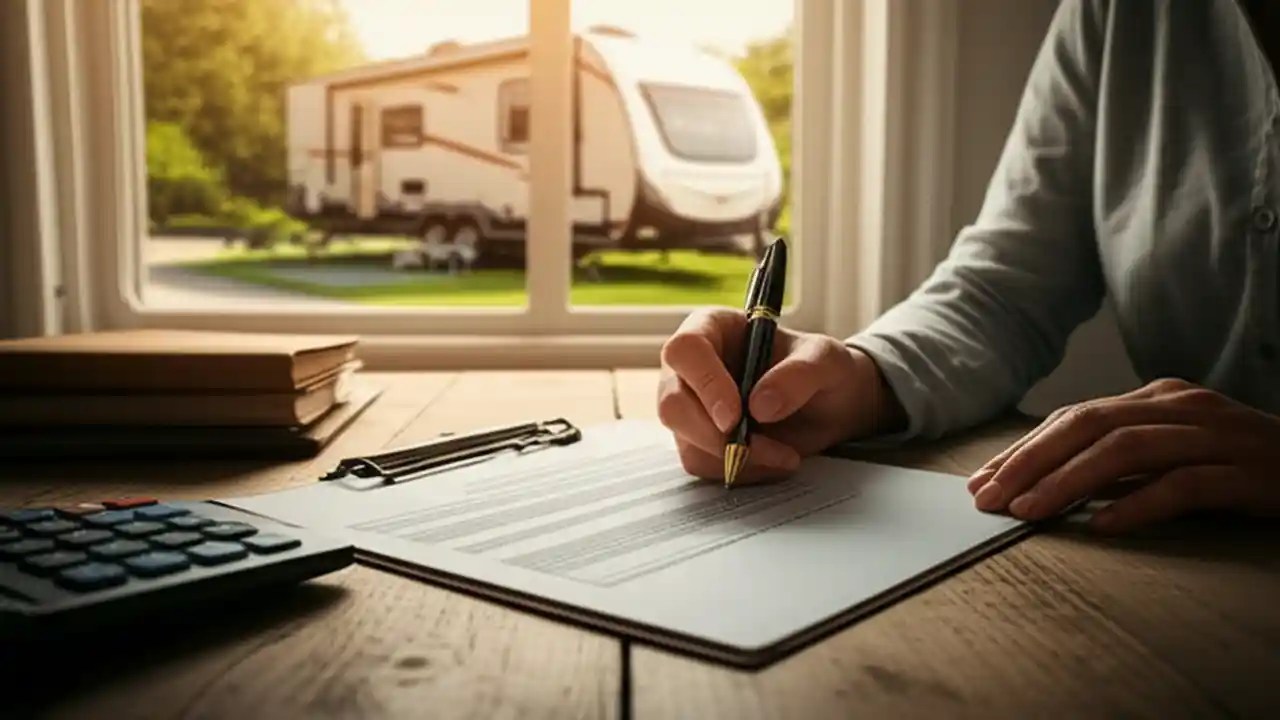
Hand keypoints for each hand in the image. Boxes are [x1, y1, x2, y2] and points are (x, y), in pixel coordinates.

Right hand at [657, 308, 903, 482]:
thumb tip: (760, 406)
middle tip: (759, 447)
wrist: (831, 406)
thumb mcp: (826, 360)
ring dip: (734, 457)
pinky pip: (703, 464)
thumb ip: (800, 374)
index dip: (704, 382)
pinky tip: (773, 461)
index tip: (734, 415)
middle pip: (672, 403)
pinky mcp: (699, 440)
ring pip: (686, 440)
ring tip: (784, 454)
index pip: (686, 349)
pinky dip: (740, 470)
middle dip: (714, 435)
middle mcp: (692, 367)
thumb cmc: (823, 369)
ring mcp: (692, 406)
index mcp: (713, 328)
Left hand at [967, 378, 1279, 532]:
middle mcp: (1181, 407)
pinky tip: (1102, 526)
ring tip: (1028, 513)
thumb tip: (1046, 486)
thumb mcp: (1173, 454)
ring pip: (1125, 450)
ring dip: (1068, 482)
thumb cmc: (1240, 467)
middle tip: (989, 498)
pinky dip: (1137, 504)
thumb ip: (1119, 462)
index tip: (981, 482)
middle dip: (1030, 462)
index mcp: (1157, 398)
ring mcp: (1216, 435)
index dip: (1023, 449)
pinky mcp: (1248, 472)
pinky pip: (1183, 485)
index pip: (1073, 417)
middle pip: (1088, 424)